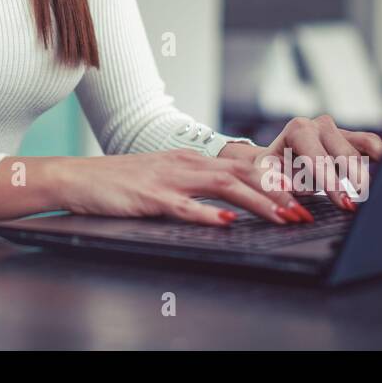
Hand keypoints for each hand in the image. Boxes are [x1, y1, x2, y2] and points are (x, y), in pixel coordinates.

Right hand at [55, 148, 314, 227]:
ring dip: (258, 203)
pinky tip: (225, 223)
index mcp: (189, 159)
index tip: (302, 196)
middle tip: (304, 211)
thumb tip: (227, 203)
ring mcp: (168, 179)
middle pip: (242, 174)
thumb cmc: (118, 182)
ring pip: (224, 186)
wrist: (76, 177)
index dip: (275, 180)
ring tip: (282, 216)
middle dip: (278, 192)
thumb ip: (194, 186)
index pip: (242, 166)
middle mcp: (185, 164)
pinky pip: (183, 206)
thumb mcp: (163, 178)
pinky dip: (207, 215)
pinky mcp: (149, 197)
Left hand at [229, 114, 381, 211]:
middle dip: (356, 179)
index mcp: (298, 130)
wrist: (272, 162)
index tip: (344, 202)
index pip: (320, 158)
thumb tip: (289, 192)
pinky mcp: (353, 140)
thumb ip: (274, 185)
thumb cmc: (269, 170)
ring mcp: (339, 130)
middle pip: (346, 153)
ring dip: (372, 168)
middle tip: (362, 203)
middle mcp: (321, 125)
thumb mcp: (263, 177)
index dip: (332, 181)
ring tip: (378, 189)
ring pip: (366, 146)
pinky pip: (373, 145)